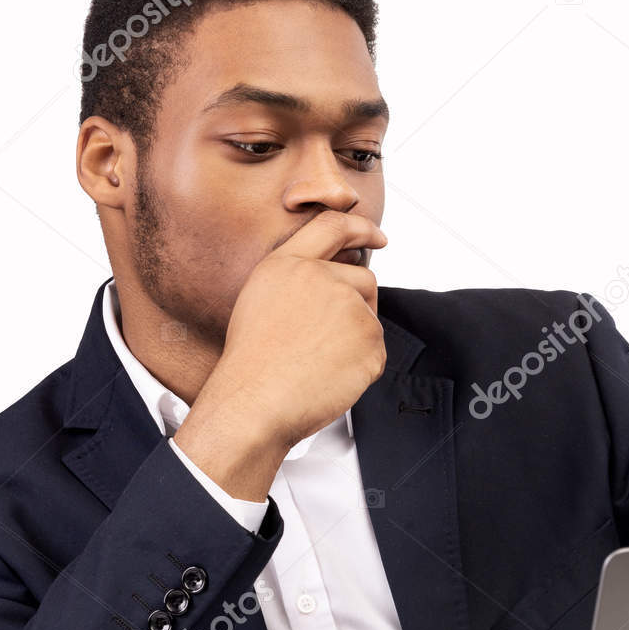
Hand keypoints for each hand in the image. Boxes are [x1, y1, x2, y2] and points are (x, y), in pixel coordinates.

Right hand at [173, 210, 386, 499]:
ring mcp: (350, 306)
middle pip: (364, 278)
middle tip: (332, 339)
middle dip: (360, 302)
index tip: (377, 237)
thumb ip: (298, 279)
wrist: (254, 404)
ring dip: (355, 338)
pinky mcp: (370, 339)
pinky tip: (330, 378)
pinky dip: (360, 368)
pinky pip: (376, 352)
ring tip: (318, 362)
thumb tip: (338, 276)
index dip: (362, 228)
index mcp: (289, 263)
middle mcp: (322, 276)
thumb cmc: (251, 363)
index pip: (334, 226)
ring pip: (370, 318)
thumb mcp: (260, 300)